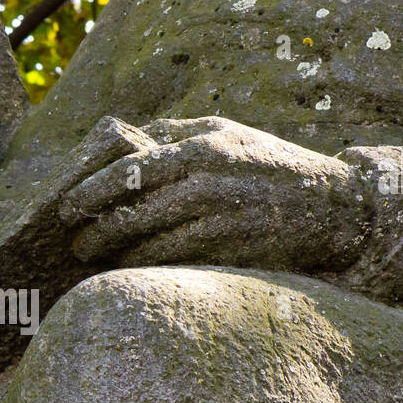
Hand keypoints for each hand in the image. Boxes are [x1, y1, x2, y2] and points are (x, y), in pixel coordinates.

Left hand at [58, 116, 369, 270]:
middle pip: (130, 204)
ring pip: (146, 237)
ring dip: (112, 250)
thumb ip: (175, 133)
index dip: (92, 187)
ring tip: (92, 255)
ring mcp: (218, 213)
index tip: (68, 203)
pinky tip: (126, 269)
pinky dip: (142, 267)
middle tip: (74, 237)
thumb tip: (123, 140)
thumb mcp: (226, 133)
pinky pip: (170, 261)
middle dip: (95, 224)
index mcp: (203, 142)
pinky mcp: (227, 248)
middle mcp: (208, 175)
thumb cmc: (269, 165)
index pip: (130, 164)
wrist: (333, 206)